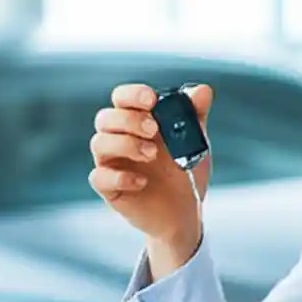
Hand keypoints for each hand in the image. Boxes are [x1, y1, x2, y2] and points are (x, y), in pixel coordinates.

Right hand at [89, 83, 212, 270]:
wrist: (186, 211)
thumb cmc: (185, 170)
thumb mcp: (195, 141)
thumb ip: (196, 115)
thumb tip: (202, 90)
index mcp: (136, 120)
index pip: (122, 98)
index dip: (132, 95)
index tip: (152, 100)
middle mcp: (119, 138)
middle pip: (105, 118)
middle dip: (129, 120)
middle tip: (154, 129)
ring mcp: (111, 163)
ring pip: (98, 143)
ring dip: (125, 144)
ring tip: (152, 154)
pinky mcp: (110, 189)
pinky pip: (99, 178)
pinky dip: (120, 177)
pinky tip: (142, 181)